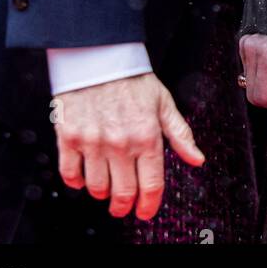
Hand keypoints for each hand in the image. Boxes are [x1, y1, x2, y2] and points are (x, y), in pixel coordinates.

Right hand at [51, 71, 203, 220]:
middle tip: (123, 206)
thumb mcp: (163, 103)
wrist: (98, 56)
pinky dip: (77, 182)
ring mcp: (93, 142)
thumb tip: (197, 160)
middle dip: (124, 206)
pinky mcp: (69, 138)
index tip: (145, 211)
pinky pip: (70, 175)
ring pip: (97, 189)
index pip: (151, 186)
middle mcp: (120, 143)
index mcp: (147, 136)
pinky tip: (83, 175)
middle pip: (123, 194)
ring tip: (105, 186)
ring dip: (102, 193)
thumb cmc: (132, 78)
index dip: (149, 206)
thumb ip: (180, 135)